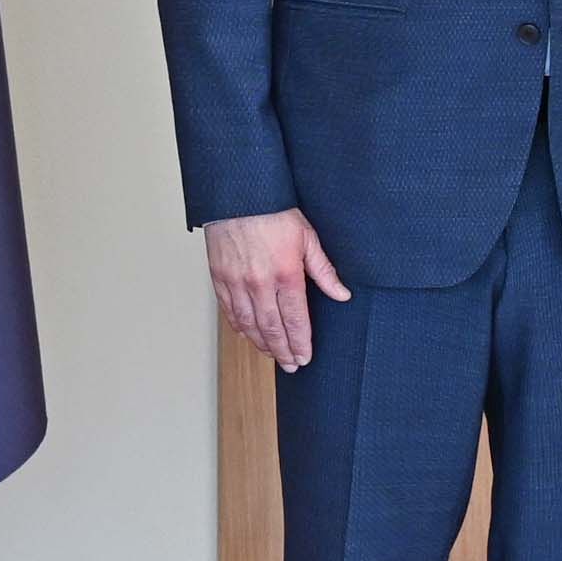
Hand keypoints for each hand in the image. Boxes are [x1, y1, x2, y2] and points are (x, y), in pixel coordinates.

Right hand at [203, 210, 347, 371]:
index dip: (300, 343)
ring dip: (261, 343)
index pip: (295, 320)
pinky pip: (229, 310)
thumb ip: (324, 271)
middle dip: (283, 351)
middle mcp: (259, 283)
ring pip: (248, 324)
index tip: (305, 357)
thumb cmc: (273, 211)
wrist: (239, 194)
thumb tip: (342, 295)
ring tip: (272, 354)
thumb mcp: (308, 238)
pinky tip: (247, 334)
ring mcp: (237, 282)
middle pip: (272, 329)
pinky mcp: (219, 277)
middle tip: (291, 366)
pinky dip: (238, 326)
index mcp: (285, 275)